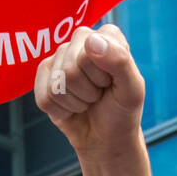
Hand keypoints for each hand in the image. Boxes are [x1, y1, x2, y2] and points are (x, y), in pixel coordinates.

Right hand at [34, 24, 144, 160]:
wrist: (107, 139)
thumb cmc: (122, 112)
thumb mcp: (133, 90)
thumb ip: (120, 61)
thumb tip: (91, 40)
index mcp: (107, 36)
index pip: (90, 49)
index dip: (102, 76)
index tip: (112, 84)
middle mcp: (81, 40)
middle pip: (70, 70)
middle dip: (87, 92)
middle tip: (99, 95)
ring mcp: (60, 57)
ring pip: (56, 86)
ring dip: (76, 103)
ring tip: (88, 101)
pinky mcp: (44, 77)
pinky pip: (44, 98)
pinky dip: (62, 111)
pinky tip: (73, 108)